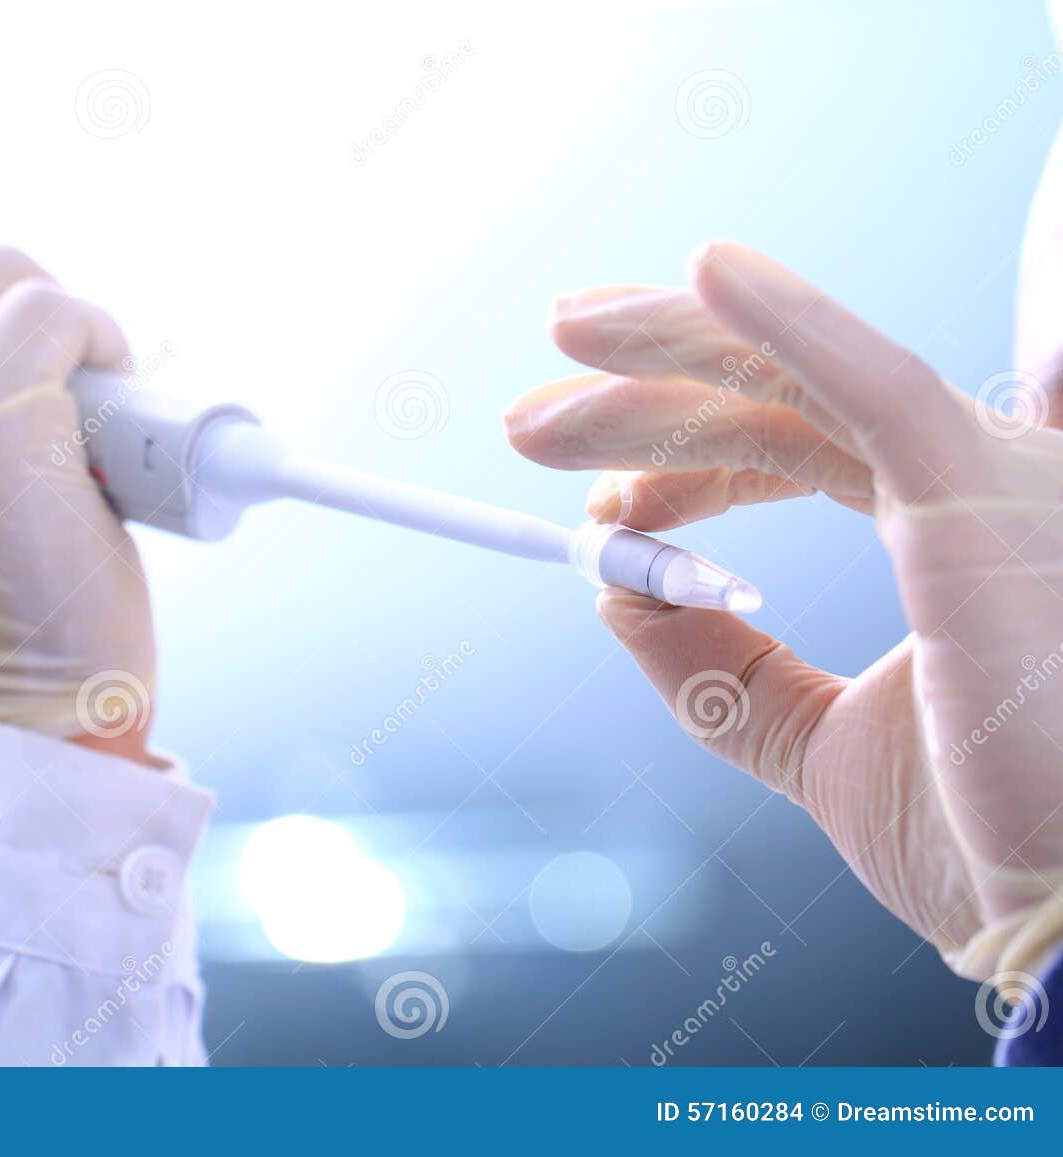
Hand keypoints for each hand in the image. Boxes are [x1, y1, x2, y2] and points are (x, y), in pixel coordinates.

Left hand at [505, 242, 1062, 979]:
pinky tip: (702, 273)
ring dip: (669, 357)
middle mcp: (975, 484)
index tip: (595, 498)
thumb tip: (613, 594)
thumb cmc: (990, 838)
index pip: (798, 448)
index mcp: (949, 531)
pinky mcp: (986, 495)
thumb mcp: (811, 743)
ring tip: (561, 340)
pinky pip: (873, 387)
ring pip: (799, 386)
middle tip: (532, 421)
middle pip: (781, 402)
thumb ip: (720, 671)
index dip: (685, 457)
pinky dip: (789, 325)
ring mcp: (989, 480)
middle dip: (650, 396)